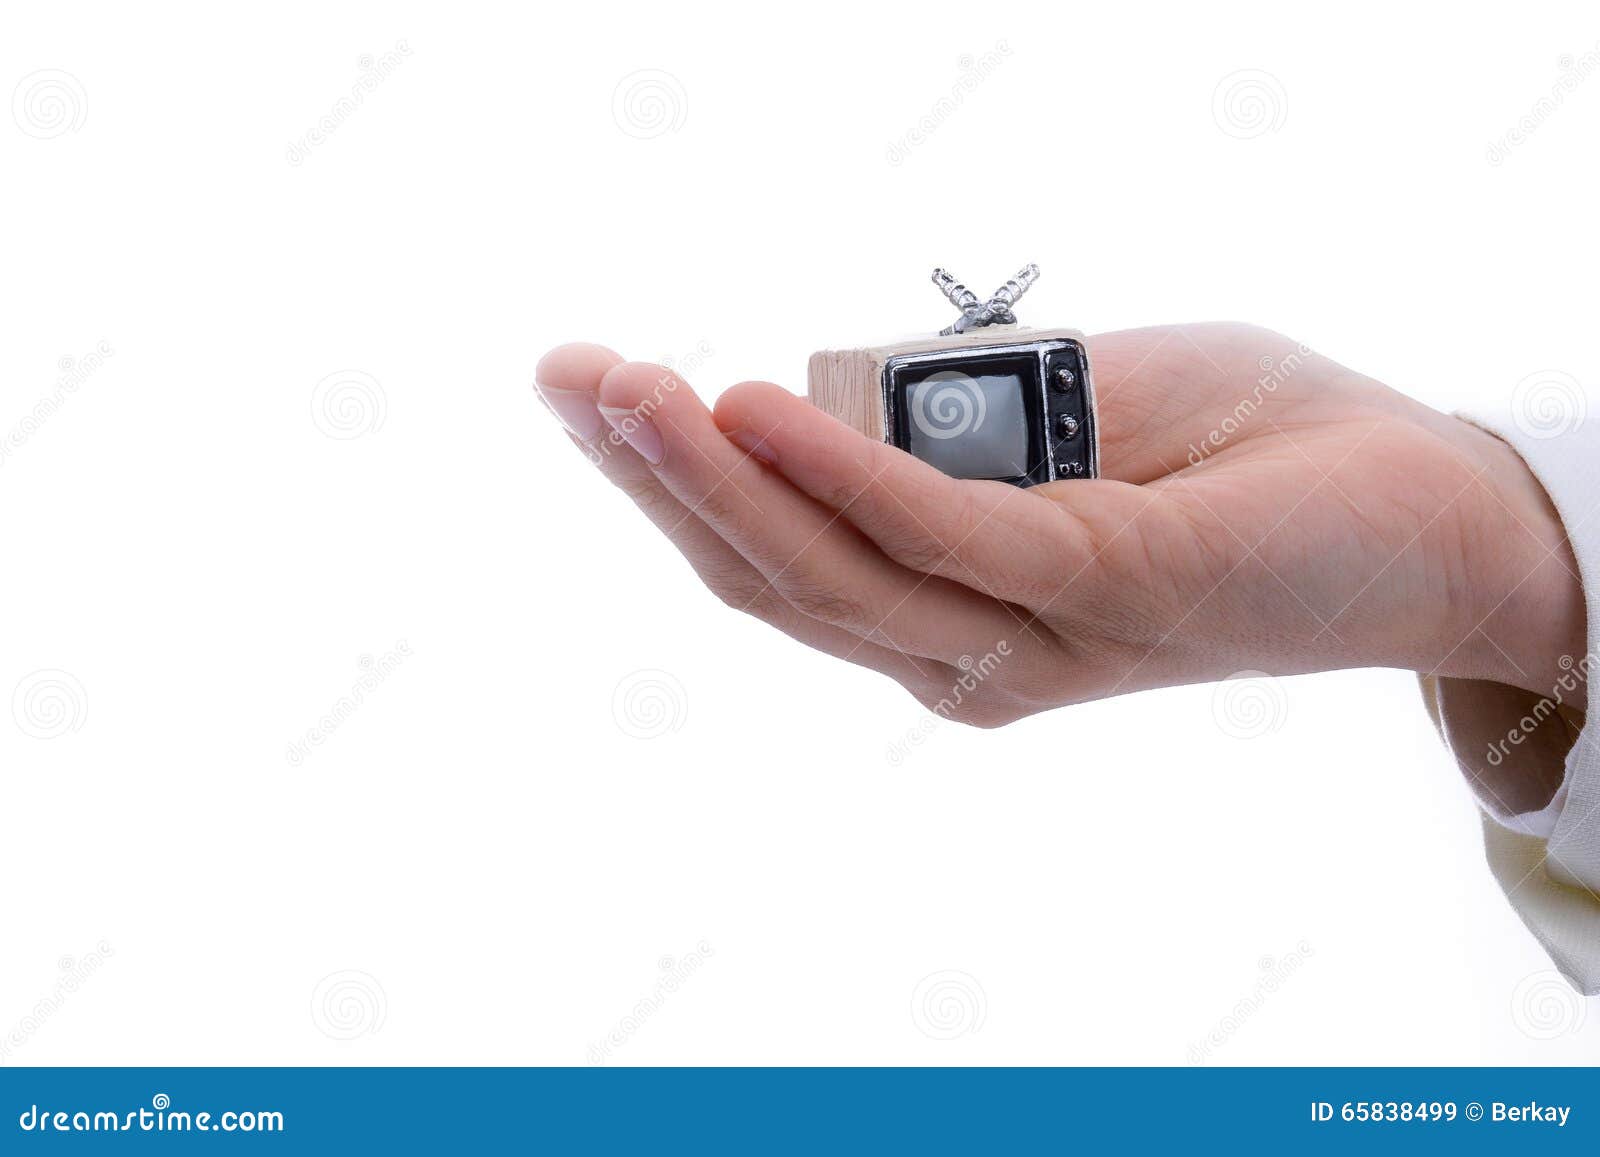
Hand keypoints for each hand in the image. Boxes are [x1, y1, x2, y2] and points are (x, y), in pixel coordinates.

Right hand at [534, 324, 1583, 725]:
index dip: (670, 480)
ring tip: (619, 387)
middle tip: (565, 378)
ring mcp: (1032, 636)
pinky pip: (946, 533)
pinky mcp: (1105, 590)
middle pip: (775, 581)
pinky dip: (841, 475)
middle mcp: (971, 653)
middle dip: (655, 479)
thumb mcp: (1063, 413)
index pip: (776, 558)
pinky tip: (751, 409)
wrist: (1429, 502)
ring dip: (711, 477)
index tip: (584, 389)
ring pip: (834, 574)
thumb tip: (814, 395)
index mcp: (951, 612)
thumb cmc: (1245, 451)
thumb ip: (941, 425)